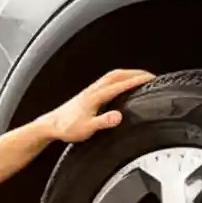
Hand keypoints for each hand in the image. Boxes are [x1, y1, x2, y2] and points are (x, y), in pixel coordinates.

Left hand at [38, 68, 153, 142]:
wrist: (50, 126)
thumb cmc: (66, 128)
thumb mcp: (87, 129)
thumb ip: (103, 122)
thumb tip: (118, 116)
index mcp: (95, 97)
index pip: (120, 84)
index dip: (137, 81)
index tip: (151, 79)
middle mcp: (93, 90)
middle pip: (117, 74)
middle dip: (135, 73)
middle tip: (150, 76)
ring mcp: (90, 90)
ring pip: (112, 76)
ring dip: (127, 74)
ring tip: (140, 77)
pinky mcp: (88, 93)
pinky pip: (107, 80)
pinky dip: (119, 79)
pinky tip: (121, 85)